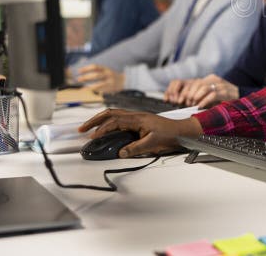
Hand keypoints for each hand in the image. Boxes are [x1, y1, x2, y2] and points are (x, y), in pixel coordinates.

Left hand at [75, 64, 124, 93]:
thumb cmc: (110, 76)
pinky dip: (93, 91)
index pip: (95, 67)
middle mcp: (108, 74)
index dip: (86, 68)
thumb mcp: (105, 71)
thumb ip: (97, 71)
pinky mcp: (110, 88)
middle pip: (96, 75)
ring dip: (89, 87)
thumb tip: (84, 74)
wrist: (123, 81)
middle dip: (86, 77)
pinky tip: (88, 91)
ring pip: (98, 84)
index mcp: (105, 69)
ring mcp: (109, 82)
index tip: (79, 71)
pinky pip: (100, 90)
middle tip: (78, 79)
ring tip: (82, 89)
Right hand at [78, 108, 202, 157]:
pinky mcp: (139, 121)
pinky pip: (120, 119)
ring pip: (114, 114)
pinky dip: (109, 122)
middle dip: (94, 120)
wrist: (183, 130)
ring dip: (100, 120)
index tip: (93, 137)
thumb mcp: (153, 144)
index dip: (102, 129)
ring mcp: (137, 117)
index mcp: (138, 119)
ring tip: (89, 129)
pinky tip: (105, 129)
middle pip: (110, 113)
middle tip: (82, 129)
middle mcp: (136, 115)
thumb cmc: (171, 135)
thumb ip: (135, 148)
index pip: (114, 121)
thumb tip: (120, 153)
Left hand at [165, 75, 237, 107]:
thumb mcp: (210, 96)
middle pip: (196, 83)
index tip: (178, 99)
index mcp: (208, 79)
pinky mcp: (226, 91)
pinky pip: (213, 95)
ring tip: (193, 105)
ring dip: (196, 97)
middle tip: (186, 103)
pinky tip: (201, 106)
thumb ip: (200, 96)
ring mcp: (220, 84)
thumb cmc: (224, 99)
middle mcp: (213, 79)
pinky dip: (205, 101)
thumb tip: (184, 102)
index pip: (192, 81)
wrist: (242, 98)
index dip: (183, 90)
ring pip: (203, 87)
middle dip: (188, 94)